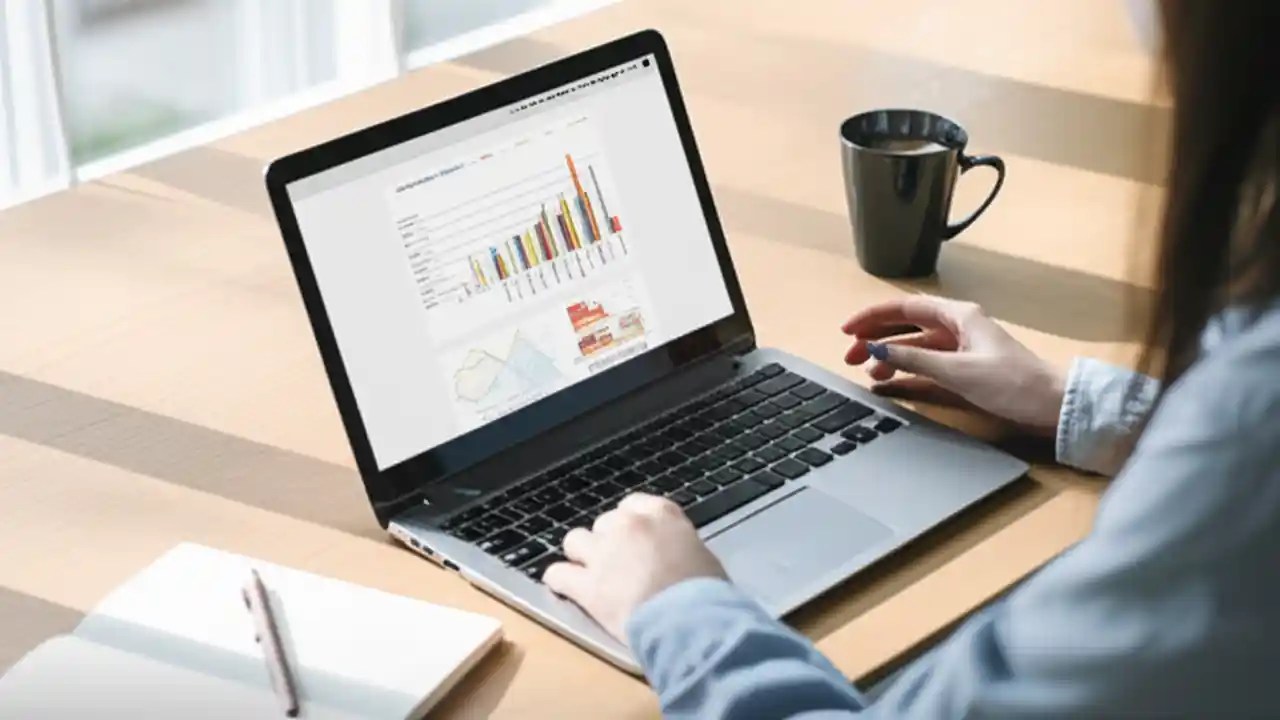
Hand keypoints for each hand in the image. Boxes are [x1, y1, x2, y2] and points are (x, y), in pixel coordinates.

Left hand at [543, 493, 726, 642]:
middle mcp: (628, 525)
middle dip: (608, 542)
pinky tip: (565, 589)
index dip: (630, 522)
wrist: (690, 621)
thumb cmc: (708, 593)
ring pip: (575, 541)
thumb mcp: (700, 555)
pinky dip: (560, 581)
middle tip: (618, 566)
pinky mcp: (586, 585)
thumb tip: (669, 556)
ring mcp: (603, 553)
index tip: (633, 539)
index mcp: (661, 514)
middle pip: (604, 523)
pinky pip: (557, 574)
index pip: (633, 504)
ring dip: (582, 556)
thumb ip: (676, 546)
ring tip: (589, 574)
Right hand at [842, 296, 1065, 434]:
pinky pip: (925, 364)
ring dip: (889, 356)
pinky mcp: (965, 369)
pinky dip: (905, 371)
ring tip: (868, 372)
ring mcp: (961, 348)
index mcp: (958, 316)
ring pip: (913, 346)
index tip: (847, 331)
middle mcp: (957, 326)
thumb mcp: (957, 371)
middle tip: (849, 354)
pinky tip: (889, 382)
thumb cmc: (1012, 383)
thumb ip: (914, 360)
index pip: (905, 308)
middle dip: (875, 337)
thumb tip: (876, 350)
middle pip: (906, 325)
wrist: (1052, 405)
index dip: (872, 317)